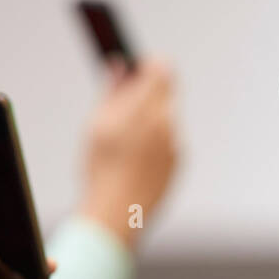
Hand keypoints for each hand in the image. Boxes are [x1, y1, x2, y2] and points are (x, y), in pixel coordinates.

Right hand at [78, 59, 178, 244]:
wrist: (118, 212)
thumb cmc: (102, 167)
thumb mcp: (98, 124)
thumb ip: (113, 91)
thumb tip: (120, 67)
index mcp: (146, 108)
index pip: (162, 69)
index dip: (150, 67)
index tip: (138, 70)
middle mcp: (167, 123)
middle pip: (165, 94)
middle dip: (148, 95)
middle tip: (126, 104)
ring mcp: (176, 144)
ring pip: (166, 119)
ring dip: (151, 121)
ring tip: (126, 141)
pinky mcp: (179, 162)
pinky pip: (169, 142)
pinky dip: (156, 144)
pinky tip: (135, 160)